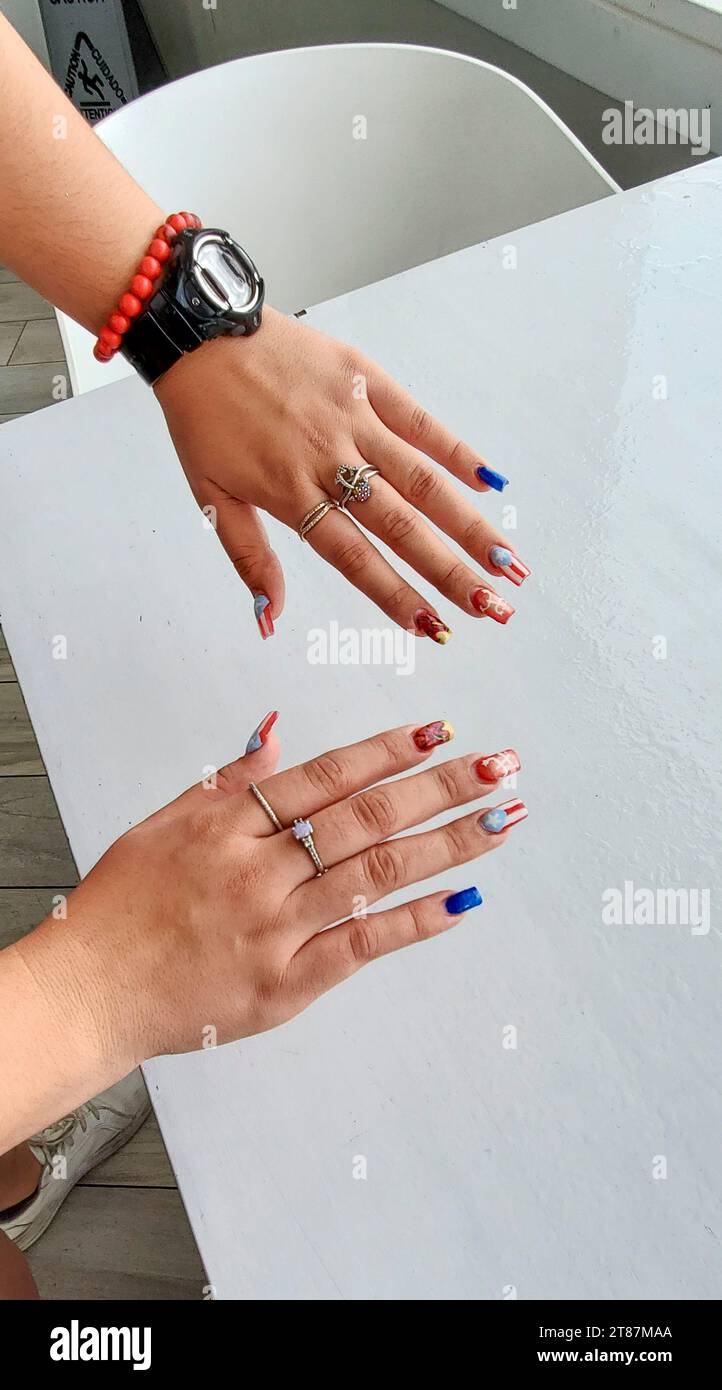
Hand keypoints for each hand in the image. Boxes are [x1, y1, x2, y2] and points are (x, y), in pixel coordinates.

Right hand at [15, 721, 525, 1083]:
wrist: (90, 991)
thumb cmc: (123, 904)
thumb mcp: (164, 823)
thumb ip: (229, 780)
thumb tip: (279, 730)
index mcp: (228, 825)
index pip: (327, 776)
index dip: (388, 750)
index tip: (439, 729)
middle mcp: (259, 871)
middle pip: (367, 818)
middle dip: (441, 787)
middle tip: (499, 765)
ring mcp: (276, 930)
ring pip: (377, 876)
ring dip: (448, 844)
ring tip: (503, 818)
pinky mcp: (287, 986)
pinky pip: (363, 947)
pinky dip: (416, 922)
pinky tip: (464, 899)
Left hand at [154, 308, 529, 642]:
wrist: (200, 334)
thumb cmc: (203, 419)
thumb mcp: (209, 495)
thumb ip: (248, 559)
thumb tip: (269, 621)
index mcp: (292, 493)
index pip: (354, 557)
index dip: (395, 594)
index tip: (432, 628)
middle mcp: (329, 460)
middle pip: (401, 526)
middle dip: (451, 571)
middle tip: (492, 606)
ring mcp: (354, 418)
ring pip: (422, 480)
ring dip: (469, 524)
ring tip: (508, 561)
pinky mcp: (365, 379)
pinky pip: (419, 420)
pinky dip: (456, 450)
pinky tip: (490, 483)